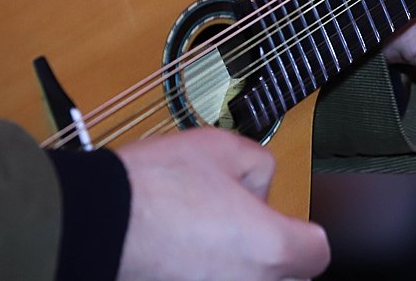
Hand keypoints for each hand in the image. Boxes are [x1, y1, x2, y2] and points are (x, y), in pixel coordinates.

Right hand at [115, 126, 329, 280]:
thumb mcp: (222, 148)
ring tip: (202, 236)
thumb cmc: (157, 185)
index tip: (284, 220)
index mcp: (272, 247)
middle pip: (284, 276)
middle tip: (238, 225)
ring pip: (245, 280)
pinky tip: (180, 252)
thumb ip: (259, 166)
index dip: (302, 231)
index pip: (316, 252)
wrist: (99, 220)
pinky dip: (201, 271)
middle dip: (271, 253)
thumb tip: (259, 186)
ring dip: (237, 265)